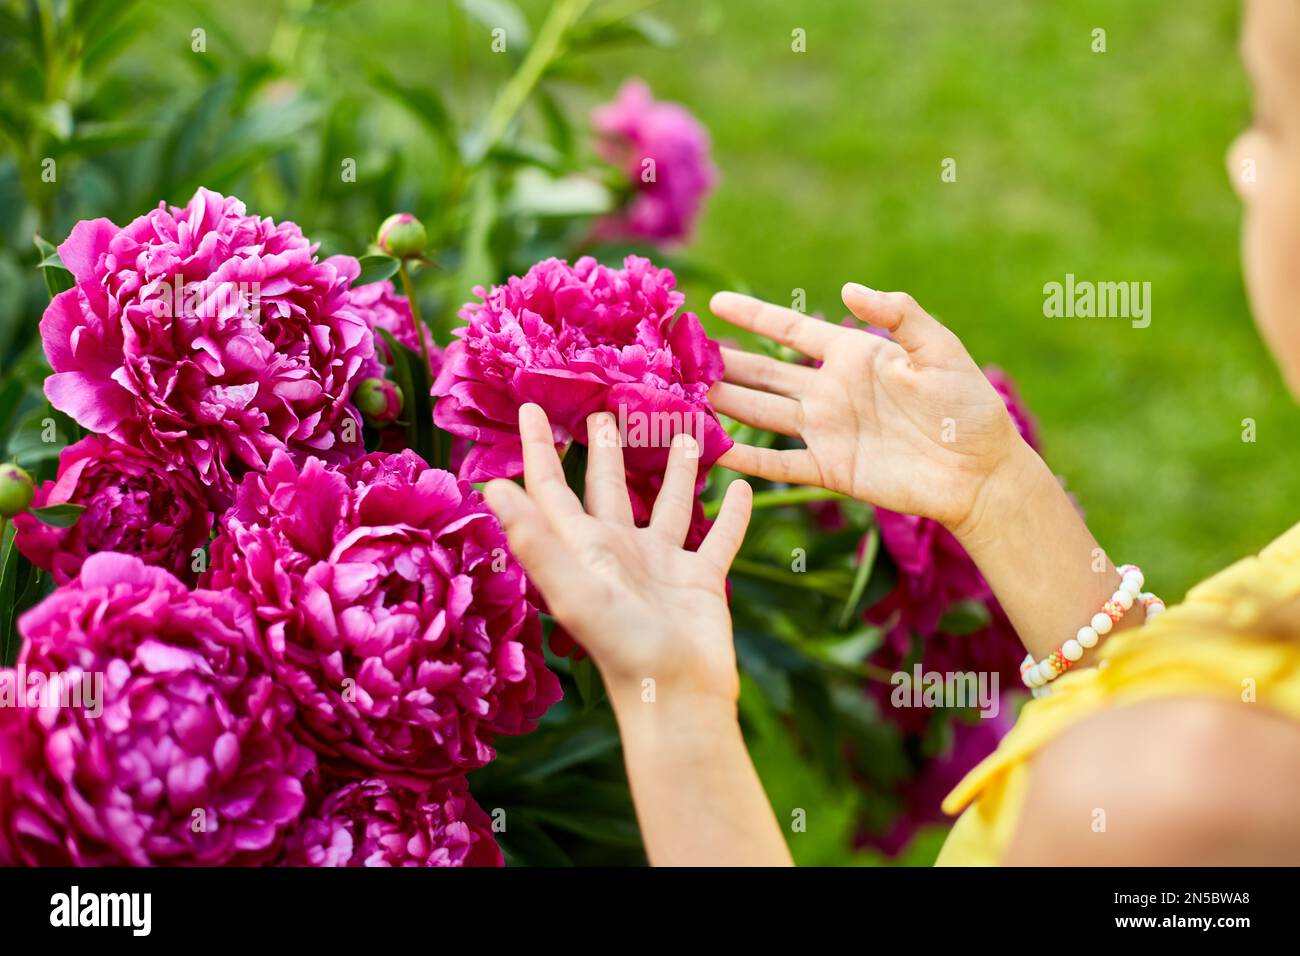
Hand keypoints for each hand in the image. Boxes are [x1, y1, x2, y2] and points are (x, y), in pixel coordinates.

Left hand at [482, 403, 753, 708]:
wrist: (677, 694)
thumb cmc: (621, 645)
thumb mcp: (571, 587)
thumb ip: (535, 539)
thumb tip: (490, 490)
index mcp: (582, 548)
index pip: (551, 488)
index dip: (538, 449)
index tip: (528, 406)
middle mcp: (618, 551)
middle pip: (606, 487)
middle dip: (604, 449)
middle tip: (604, 410)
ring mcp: (661, 564)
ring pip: (666, 503)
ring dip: (673, 470)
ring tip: (681, 431)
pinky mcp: (701, 579)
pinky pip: (717, 536)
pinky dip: (732, 513)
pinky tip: (739, 485)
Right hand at [708, 284, 1024, 531]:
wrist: (978, 470)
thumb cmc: (966, 406)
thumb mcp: (938, 349)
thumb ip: (898, 314)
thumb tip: (848, 290)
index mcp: (852, 355)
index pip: (789, 329)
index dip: (753, 316)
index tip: (714, 304)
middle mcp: (829, 391)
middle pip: (763, 371)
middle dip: (723, 362)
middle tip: (680, 355)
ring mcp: (826, 430)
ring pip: (761, 412)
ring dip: (725, 403)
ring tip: (684, 395)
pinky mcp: (831, 469)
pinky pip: (781, 462)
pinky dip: (748, 458)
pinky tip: (715, 450)